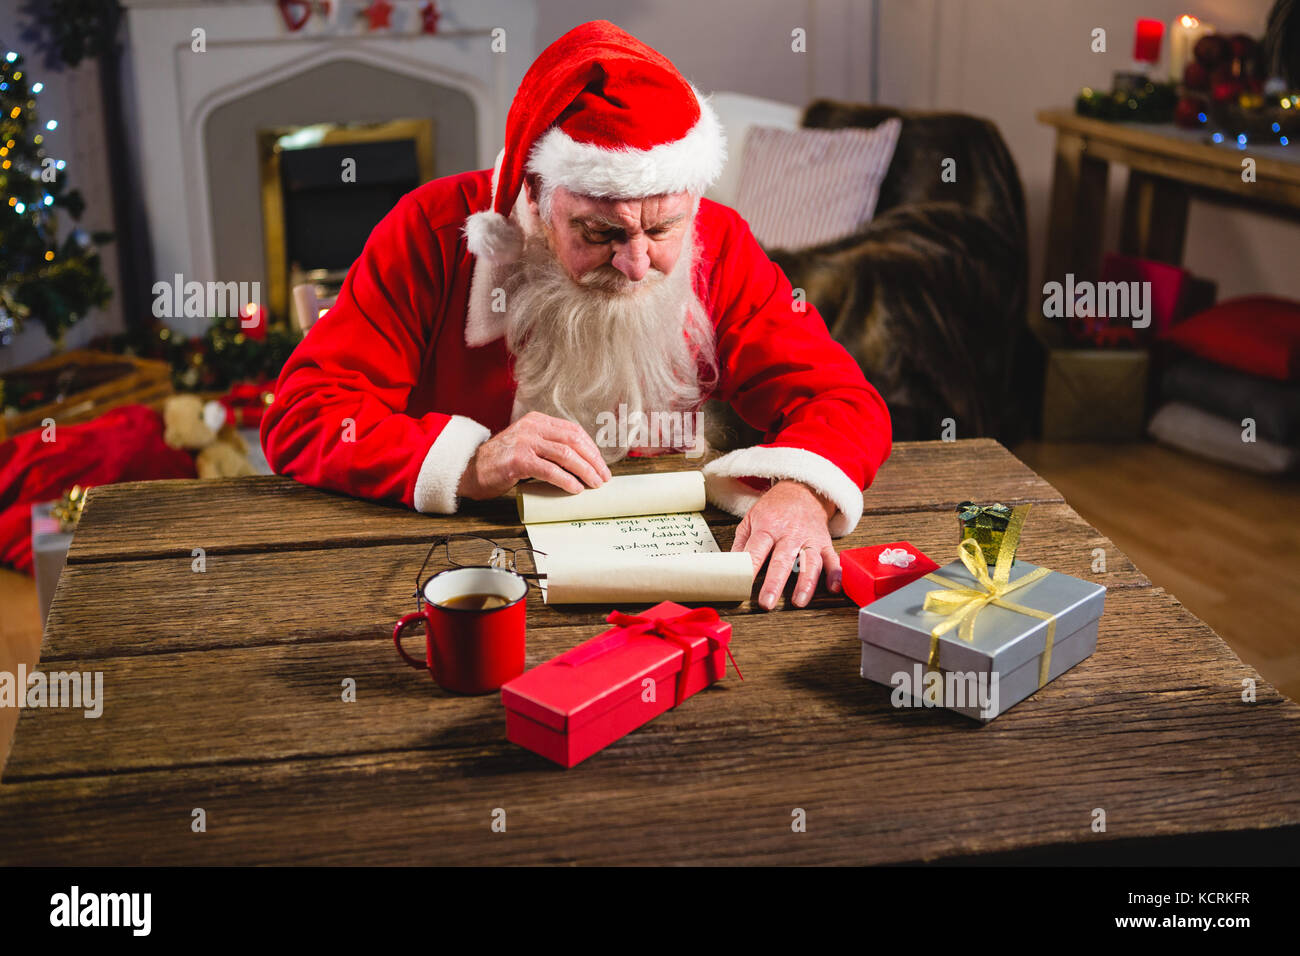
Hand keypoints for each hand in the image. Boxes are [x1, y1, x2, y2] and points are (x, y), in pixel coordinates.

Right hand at [457, 411, 612, 499]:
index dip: (591, 448)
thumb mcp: (526, 444)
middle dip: (593, 460)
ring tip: (594, 484)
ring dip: (585, 471)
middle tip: (603, 477)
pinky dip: (567, 480)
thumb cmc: (500, 462)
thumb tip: (579, 462)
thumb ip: (547, 446)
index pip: (573, 430)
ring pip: (566, 454)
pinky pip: (550, 470)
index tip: (601, 464)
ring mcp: (525, 442)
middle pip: (574, 441)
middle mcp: (532, 427)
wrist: (470, 470)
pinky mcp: (518, 461)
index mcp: (536, 420)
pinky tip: (575, 489)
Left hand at [731, 480, 841, 609]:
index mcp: (768, 527)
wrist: (802, 489)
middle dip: (775, 583)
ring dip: (805, 583)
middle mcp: (789, 533)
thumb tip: (729, 569)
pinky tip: (833, 588)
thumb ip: (740, 545)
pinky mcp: (825, 542)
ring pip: (810, 562)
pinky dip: (835, 574)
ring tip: (799, 601)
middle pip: (782, 560)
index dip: (749, 570)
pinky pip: (832, 559)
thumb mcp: (750, 519)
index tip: (743, 587)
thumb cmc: (774, 508)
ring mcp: (809, 538)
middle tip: (767, 602)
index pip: (756, 551)